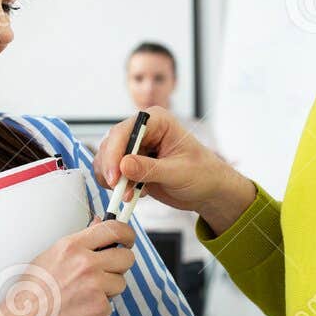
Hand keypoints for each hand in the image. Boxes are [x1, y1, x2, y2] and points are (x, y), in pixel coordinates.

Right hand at [0, 220, 135, 315]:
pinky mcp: (99, 308)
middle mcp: (85, 264)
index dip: (127, 234)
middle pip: (126, 257)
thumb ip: (80, 241)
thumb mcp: (52, 255)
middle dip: (120, 265)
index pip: (114, 229)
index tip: (127, 239)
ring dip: (109, 289)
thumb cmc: (32, 291)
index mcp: (72, 246)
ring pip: (121, 282)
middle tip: (107, 271)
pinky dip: (99, 308)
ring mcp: (94, 286)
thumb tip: (99, 224)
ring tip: (85, 294)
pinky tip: (80, 308)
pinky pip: (111, 304)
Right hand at [92, 108, 254, 233]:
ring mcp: (135, 148)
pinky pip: (112, 173)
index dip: (115, 153)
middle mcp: (143, 131)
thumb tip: (124, 165)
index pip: (125, 131)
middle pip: (111, 144)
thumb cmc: (202, 174)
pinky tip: (134, 194)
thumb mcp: (178, 172)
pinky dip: (117, 186)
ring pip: (107, 159)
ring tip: (130, 195)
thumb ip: (150, 169)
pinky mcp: (131, 165)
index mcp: (157, 121)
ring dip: (112, 180)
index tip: (115, 177)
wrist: (208, 191)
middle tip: (119, 190)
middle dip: (111, 169)